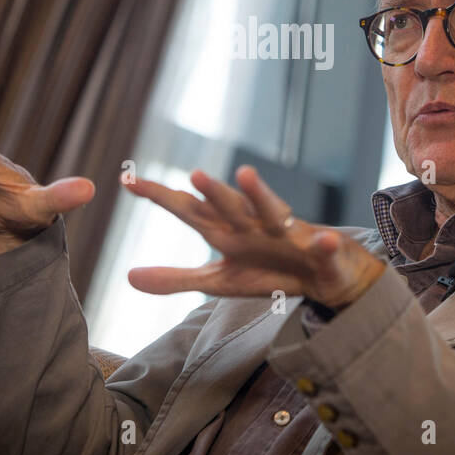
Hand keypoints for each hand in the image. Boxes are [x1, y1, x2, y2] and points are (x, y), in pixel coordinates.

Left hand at [123, 165, 385, 310]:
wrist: (323, 274)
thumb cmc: (269, 269)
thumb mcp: (218, 280)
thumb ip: (176, 277)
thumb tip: (129, 277)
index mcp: (228, 231)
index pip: (188, 210)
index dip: (160, 196)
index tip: (127, 180)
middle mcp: (255, 224)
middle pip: (229, 206)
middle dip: (213, 192)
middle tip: (193, 175)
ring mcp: (289, 235)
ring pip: (273, 212)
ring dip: (260, 194)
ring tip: (246, 174)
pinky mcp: (322, 252)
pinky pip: (325, 248)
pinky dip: (326, 244)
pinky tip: (326, 241)